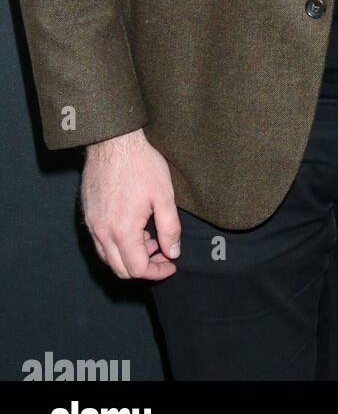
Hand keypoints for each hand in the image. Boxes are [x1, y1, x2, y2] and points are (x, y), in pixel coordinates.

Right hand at [81, 128, 180, 280]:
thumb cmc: (141, 165)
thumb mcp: (164, 195)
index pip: (137, 269)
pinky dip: (117, 245)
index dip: (157, 272)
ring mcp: (92, 224)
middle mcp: (102, 232)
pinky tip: (134, 228)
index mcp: (122, 230)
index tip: (171, 264)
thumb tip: (173, 252)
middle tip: (162, 253)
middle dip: (143, 267)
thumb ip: (170, 228)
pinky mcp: (88, 214)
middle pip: (120, 269)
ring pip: (108, 257)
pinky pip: (100, 242)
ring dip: (129, 256)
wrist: (113, 142)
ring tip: (150, 238)